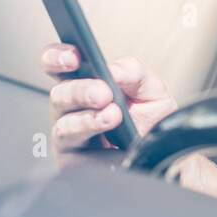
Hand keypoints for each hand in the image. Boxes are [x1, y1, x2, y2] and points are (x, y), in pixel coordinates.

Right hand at [41, 45, 177, 158]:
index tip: (74, 57)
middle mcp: (72, 107)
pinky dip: (91, 138)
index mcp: (85, 82)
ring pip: (64, 124)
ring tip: (113, 115)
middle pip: (58, 94)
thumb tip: (113, 70)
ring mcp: (70, 133)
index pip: (57, 64)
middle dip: (79, 91)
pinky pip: (74, 149)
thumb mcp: (151, 89)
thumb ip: (133, 73)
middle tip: (103, 92)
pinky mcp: (73, 160)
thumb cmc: (149, 119)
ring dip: (88, 119)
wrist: (159, 152)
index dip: (57, 57)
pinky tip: (108, 134)